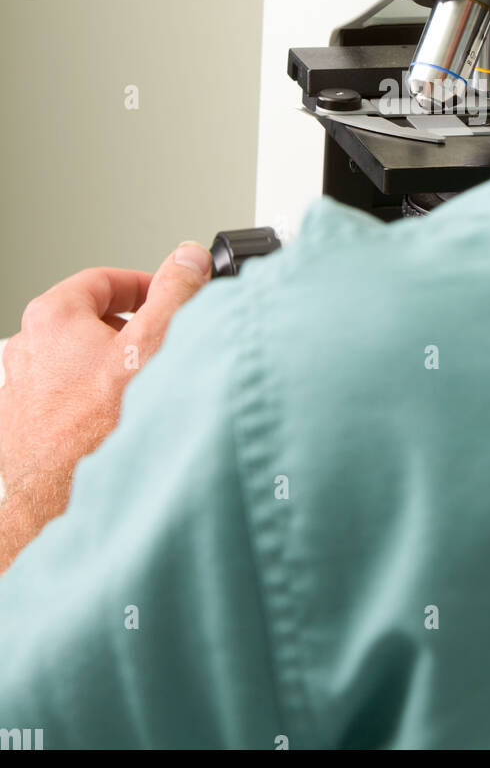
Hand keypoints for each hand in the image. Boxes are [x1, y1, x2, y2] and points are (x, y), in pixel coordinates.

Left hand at [0, 242, 211, 571]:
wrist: (58, 509)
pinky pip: (67, 403)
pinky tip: (118, 427)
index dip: (145, 287)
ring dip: (112, 373)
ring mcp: (21, 392)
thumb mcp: (153, 345)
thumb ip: (176, 291)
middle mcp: (26, 349)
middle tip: (161, 352)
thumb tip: (189, 258)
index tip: (167, 301)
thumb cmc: (96, 432)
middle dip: (131, 334)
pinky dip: (93, 407)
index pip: (104, 280)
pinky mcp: (23, 429)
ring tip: (142, 396)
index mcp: (52, 316)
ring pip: (79, 366)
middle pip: (91, 323)